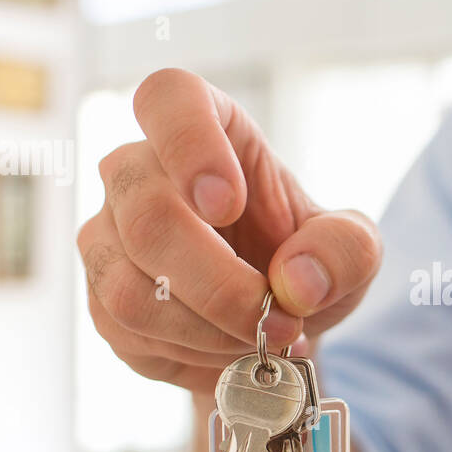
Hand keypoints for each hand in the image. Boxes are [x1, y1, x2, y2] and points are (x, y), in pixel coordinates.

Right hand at [77, 69, 381, 394]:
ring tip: (262, 340)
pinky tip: (227, 350)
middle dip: (223, 286)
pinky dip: (190, 352)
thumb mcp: (352, 250)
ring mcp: (108, 233)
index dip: (190, 144)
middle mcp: (140, 171)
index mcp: (208, 126)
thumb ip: (345, 251)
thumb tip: (297, 281)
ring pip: (132, 286)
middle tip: (281, 320)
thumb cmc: (306, 260)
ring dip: (210, 329)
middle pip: (148, 215)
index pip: (169, 98)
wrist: (275, 319)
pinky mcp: (99, 296)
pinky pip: (128, 328)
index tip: (229, 203)